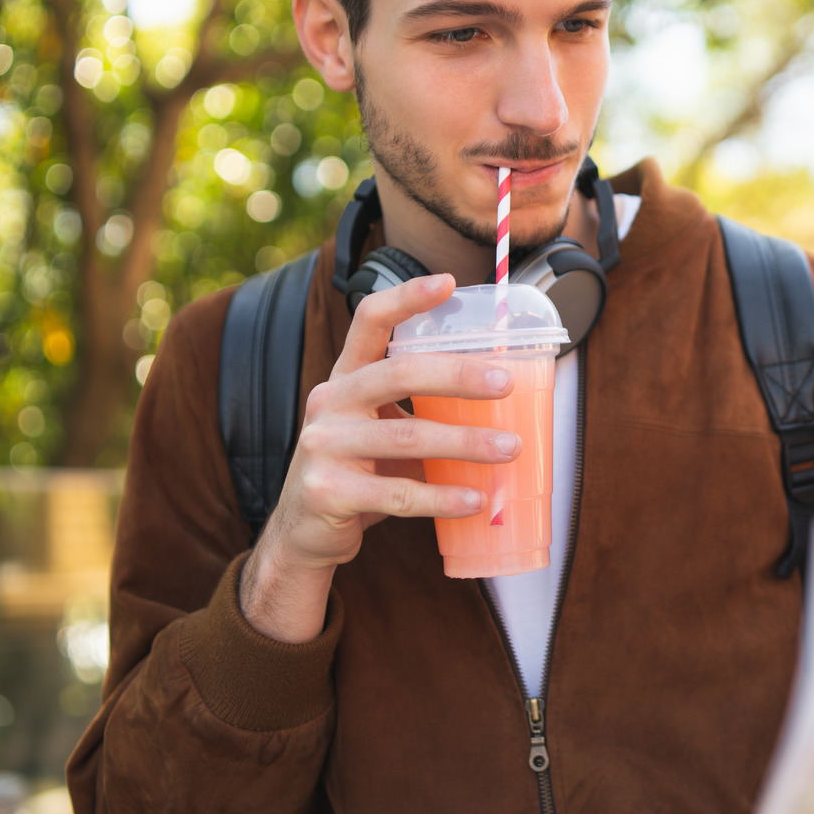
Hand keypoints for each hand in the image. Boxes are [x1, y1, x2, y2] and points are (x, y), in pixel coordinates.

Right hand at [239, 274, 520, 642]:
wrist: (303, 531)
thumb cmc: (357, 471)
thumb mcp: (377, 428)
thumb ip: (419, 408)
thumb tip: (504, 399)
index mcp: (346, 377)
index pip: (369, 321)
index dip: (406, 298)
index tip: (448, 282)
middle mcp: (329, 402)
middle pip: (398, 372)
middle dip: (459, 374)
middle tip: (506, 383)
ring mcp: (323, 446)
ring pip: (406, 436)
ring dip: (466, 442)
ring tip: (510, 449)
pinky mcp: (328, 492)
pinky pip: (397, 494)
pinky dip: (443, 498)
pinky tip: (477, 499)